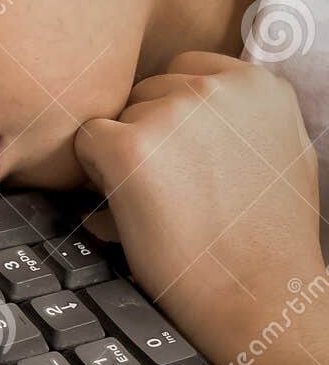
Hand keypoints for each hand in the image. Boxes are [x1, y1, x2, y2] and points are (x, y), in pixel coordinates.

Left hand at [73, 51, 323, 362]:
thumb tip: (200, 95)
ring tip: (161, 204)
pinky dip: (94, 175)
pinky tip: (129, 207)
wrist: (255, 292)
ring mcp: (170, 112)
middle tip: (173, 190)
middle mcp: (214, 86)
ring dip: (122, 155)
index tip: (185, 159)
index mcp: (257, 82)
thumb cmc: (266, 238)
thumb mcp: (280, 150)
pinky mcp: (128, 145)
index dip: (172, 118)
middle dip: (146, 134)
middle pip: (144, 94)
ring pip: (115, 118)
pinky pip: (84, 143)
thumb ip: (243, 114)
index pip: (183, 72)